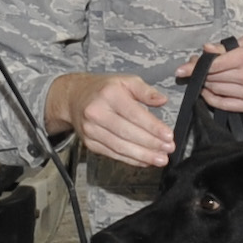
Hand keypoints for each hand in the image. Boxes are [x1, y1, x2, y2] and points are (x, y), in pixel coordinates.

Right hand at [46, 72, 174, 167]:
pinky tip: (144, 161)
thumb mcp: (125, 81)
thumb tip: (162, 100)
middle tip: (168, 150)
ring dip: (143, 156)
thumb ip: (145, 90)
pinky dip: (131, 160)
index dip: (153, 127)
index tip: (168, 136)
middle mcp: (97, 113)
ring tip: (160, 159)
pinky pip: (113, 154)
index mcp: (109, 95)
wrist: (74, 98)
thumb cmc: (103, 90)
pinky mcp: (90, 143)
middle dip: (151, 144)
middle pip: (127, 133)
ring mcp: (92, 130)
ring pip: (120, 146)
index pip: (134, 114)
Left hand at [176, 36, 242, 113]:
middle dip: (199, 74)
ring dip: (205, 86)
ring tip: (201, 79)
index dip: (194, 67)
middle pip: (213, 78)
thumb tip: (205, 49)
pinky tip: (207, 92)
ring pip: (217, 91)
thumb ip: (226, 47)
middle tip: (192, 69)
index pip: (214, 64)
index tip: (181, 69)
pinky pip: (225, 105)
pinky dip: (212, 99)